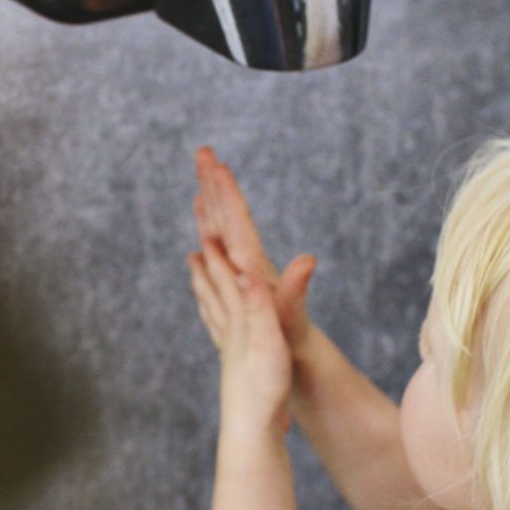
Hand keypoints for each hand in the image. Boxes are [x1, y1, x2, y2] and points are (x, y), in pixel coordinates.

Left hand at [189, 238, 293, 436]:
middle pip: (214, 296)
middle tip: (194, 252)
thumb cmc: (263, 388)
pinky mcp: (236, 370)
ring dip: (205, 295)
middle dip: (205, 272)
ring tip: (196, 282)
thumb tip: (245, 274)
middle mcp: (230, 335)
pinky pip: (222, 339)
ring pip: (214, 316)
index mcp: (240, 324)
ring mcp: (230, 354)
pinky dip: (216, 325)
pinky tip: (220, 329)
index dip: (219, 259)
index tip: (208, 234)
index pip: (226, 284)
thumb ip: (258, 308)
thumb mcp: (269, 342)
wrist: (252, 429)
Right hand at [192, 147, 316, 351]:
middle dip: (215, 185)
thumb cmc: (294, 343)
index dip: (227, 193)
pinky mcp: (240, 288)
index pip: (239, 222)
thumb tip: (308, 261)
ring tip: (201, 183)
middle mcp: (249, 264)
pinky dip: (209, 241)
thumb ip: (296, 291)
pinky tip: (202, 241)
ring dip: (212, 206)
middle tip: (203, 151)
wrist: (302, 358)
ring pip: (222, 233)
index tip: (216, 163)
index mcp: (255, 266)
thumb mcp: (294, 317)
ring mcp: (243, 274)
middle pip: (229, 217)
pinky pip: (219, 258)